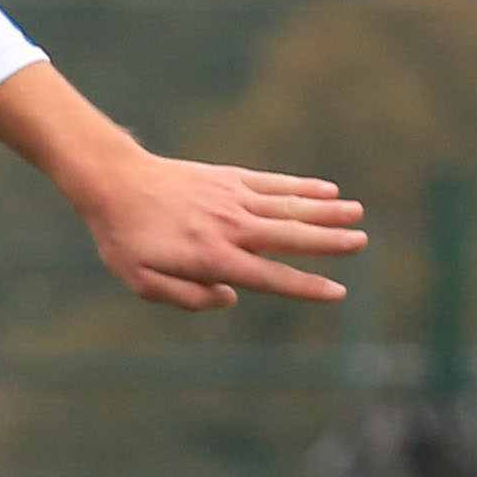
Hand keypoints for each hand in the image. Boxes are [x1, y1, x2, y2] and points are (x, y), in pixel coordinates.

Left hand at [71, 151, 368, 311]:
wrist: (114, 182)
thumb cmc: (126, 239)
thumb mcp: (143, 282)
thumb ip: (188, 298)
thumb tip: (229, 298)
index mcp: (212, 258)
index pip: (270, 277)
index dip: (307, 287)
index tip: (338, 292)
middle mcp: (230, 227)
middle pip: (290, 236)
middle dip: (329, 241)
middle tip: (362, 241)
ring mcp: (232, 198)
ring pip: (289, 206)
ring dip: (325, 210)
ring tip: (357, 212)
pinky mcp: (229, 178)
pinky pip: (273, 183)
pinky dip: (301, 186)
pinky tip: (327, 188)